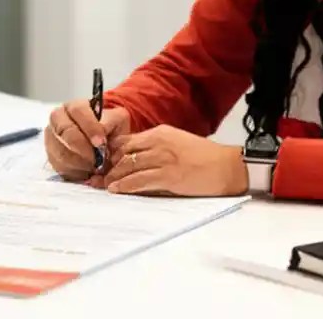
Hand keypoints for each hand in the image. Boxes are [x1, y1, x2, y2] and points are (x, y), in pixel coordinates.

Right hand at [45, 101, 130, 180]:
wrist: (101, 141)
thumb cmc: (109, 127)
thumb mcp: (117, 119)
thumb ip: (110, 121)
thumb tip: (102, 129)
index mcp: (74, 106)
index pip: (78, 111)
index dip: (90, 127)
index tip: (101, 143)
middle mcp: (58, 119)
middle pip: (65, 132)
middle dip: (84, 148)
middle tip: (98, 160)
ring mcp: (51, 138)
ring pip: (60, 151)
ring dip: (80, 162)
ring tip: (95, 167)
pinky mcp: (51, 155)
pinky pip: (59, 166)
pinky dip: (75, 171)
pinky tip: (87, 171)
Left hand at [91, 125, 246, 196]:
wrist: (227, 167)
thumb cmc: (204, 158)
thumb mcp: (176, 144)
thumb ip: (156, 149)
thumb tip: (135, 163)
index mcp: (160, 133)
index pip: (127, 141)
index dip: (111, 153)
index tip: (101, 163)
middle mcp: (159, 142)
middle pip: (123, 152)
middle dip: (107, 165)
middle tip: (94, 175)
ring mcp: (163, 158)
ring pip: (128, 166)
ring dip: (112, 176)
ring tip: (101, 184)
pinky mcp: (169, 175)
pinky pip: (140, 180)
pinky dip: (124, 185)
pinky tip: (116, 189)